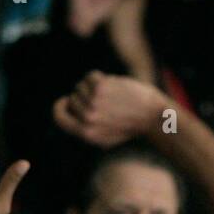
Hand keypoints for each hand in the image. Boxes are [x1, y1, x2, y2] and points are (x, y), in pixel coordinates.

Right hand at [53, 71, 168, 148]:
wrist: (155, 116)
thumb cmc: (133, 125)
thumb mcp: (107, 136)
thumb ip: (86, 127)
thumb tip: (66, 108)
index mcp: (87, 134)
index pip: (58, 117)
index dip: (60, 107)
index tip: (65, 100)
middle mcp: (87, 120)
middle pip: (72, 99)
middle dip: (85, 97)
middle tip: (108, 103)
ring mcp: (93, 103)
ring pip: (81, 86)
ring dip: (95, 87)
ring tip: (114, 97)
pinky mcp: (100, 87)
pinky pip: (91, 77)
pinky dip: (101, 78)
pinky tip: (116, 87)